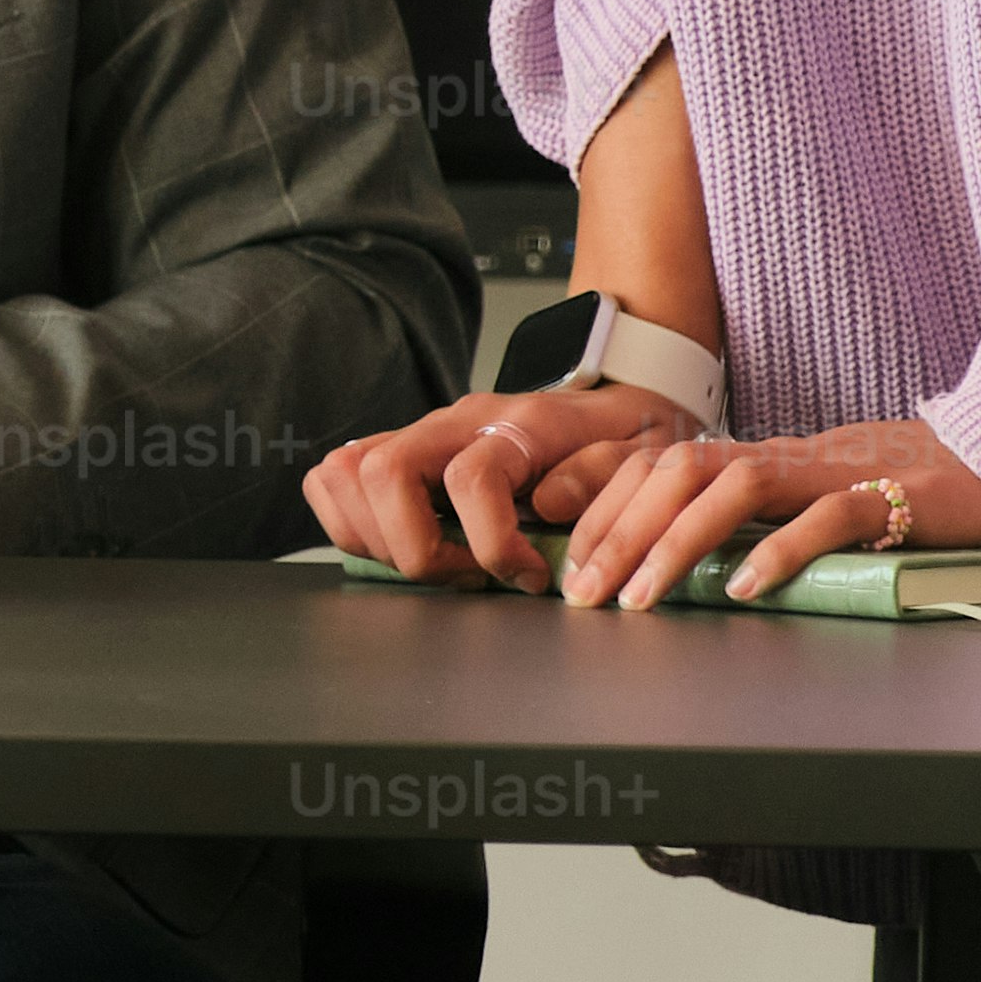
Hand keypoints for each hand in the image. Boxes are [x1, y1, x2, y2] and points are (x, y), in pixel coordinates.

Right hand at [303, 379, 695, 589]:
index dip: (493, 544)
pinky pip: (336, 478)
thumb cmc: (625, 438)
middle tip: (464, 576)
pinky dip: (353, 523)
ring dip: (375, 538)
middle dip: (414, 548)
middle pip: (382, 470)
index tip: (530, 578)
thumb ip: (601, 475)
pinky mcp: (401, 451)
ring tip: (436, 565)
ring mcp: (421, 433)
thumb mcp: (644, 456)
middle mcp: (456, 420)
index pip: (471, 476)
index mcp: (520, 421)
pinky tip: (407, 547)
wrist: (616, 403)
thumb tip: (546, 505)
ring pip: (343, 472)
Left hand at [546, 412, 980, 612]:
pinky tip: (744, 587)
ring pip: (737, 485)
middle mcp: (796, 458)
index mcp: (773, 461)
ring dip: (677, 540)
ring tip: (640, 596)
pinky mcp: (899, 496)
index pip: (667, 466)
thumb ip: (767, 523)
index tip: (573, 562)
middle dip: (621, 529)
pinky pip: (831, 517)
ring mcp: (845, 472)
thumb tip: (694, 565)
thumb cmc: (918, 491)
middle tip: (584, 592)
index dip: (610, 508)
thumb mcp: (824, 505)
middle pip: (683, 470)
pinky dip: (781, 549)